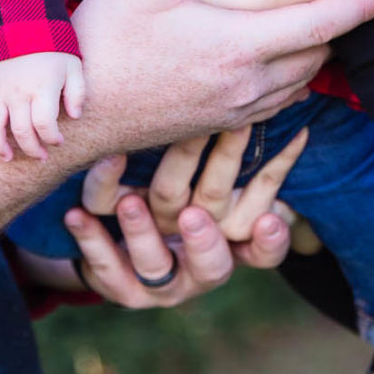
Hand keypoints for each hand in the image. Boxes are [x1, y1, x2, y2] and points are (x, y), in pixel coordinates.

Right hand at [0, 51, 84, 161]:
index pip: (45, 124)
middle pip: (21, 131)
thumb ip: (77, 92)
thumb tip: (75, 117)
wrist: (22, 24)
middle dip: (33, 149)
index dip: (52, 138)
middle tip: (41, 157)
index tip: (58, 142)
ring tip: (9, 157)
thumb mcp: (74, 66)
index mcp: (42, 87)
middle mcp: (18, 92)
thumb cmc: (53, 49)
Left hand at [62, 125, 307, 306]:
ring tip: (132, 207)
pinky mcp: (120, 285)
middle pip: (205, 233)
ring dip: (142, 232)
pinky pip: (104, 266)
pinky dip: (91, 240)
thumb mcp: (225, 175)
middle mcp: (200, 263)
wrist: (127, 248)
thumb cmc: (190, 191)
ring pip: (154, 259)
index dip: (268, 240)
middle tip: (195, 206)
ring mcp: (161, 279)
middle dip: (202, 214)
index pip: (261, 248)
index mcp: (234, 242)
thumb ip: (253, 145)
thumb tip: (296, 88)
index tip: (269, 222)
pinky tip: (77, 214)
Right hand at [70, 0, 373, 154]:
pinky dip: (290, 75)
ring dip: (315, 51)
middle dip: (341, 26)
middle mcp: (247, 85)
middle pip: (318, 54)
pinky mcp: (220, 124)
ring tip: (324, 21)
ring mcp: (235, 111)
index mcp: (237, 46)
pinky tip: (279, 54)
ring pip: (300, 81)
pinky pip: (276, 101)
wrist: (75, 117)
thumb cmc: (103, 41)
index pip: (319, 23)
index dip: (359, 5)